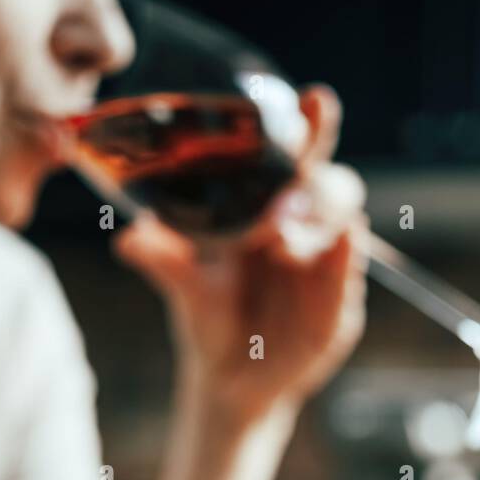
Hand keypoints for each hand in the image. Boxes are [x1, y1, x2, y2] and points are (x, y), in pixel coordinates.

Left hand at [115, 86, 367, 427]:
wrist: (231, 380)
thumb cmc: (209, 318)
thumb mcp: (185, 288)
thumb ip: (164, 260)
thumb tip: (129, 238)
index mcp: (268, 206)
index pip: (296, 155)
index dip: (308, 125)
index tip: (311, 100)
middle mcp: (304, 226)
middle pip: (331, 177)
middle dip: (323, 163)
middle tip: (295, 178)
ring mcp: (327, 262)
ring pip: (347, 217)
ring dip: (322, 215)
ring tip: (285, 241)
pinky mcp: (340, 303)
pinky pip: (351, 274)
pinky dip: (344, 259)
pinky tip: (333, 248)